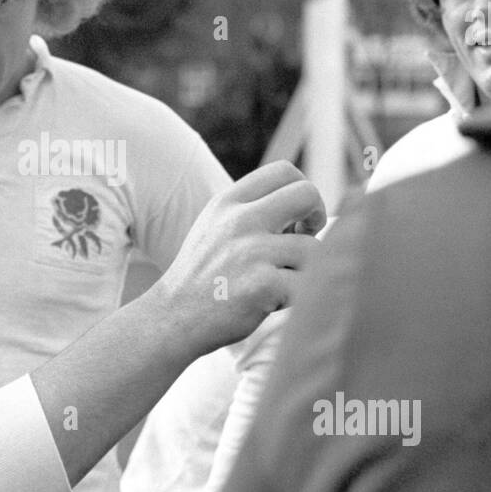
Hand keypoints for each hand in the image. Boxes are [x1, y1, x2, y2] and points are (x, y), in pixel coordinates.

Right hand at [147, 159, 324, 354]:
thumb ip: (252, 211)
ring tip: (277, 284)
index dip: (301, 192)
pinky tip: (271, 303)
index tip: (297, 219)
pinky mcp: (263, 285)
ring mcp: (252, 252)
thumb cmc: (203, 278)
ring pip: (314, 248)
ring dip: (306, 269)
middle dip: (317, 217)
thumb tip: (308, 209)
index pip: (283, 172)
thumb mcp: (215, 228)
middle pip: (306, 194)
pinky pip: (308, 284)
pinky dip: (297, 297)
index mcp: (228, 203)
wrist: (173, 319)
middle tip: (305, 242)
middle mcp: (240, 220)